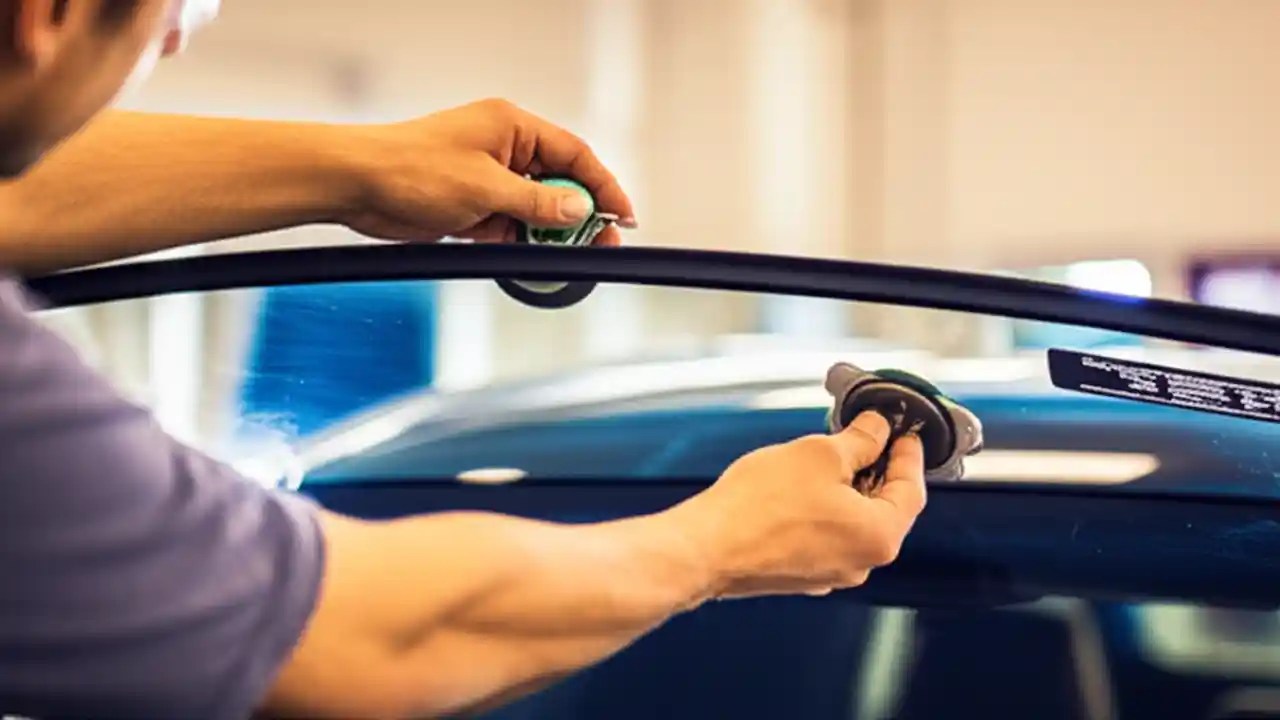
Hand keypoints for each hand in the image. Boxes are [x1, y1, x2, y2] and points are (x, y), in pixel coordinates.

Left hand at [343, 99, 635, 244]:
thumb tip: (578, 208)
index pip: (574, 154)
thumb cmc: (411, 169)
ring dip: (553, 232)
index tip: (622, 215)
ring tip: (574, 256)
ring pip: (537, 208)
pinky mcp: (472, 208)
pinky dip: (526, 242)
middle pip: (560, 182)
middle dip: (581, 214)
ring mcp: (488, 179)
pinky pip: (512, 225)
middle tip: (602, 243)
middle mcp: (504, 149)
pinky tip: (538, 259)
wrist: (356, 186)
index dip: (603, 185)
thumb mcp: (485, 188)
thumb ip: (537, 201)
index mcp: (512, 127)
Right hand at [674, 412, 926, 598]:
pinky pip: (825, 536)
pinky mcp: (799, 574)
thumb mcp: (820, 454)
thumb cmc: (759, 506)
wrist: (707, 546)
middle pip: (883, 509)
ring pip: (851, 522)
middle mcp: (860, 563)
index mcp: (878, 536)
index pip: (912, 490)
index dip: (909, 456)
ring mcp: (829, 572)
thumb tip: (877, 430)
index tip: (904, 436)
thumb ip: (860, 441)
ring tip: (825, 458)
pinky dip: (822, 510)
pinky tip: (800, 488)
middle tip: (866, 438)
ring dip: (846, 490)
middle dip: (876, 470)